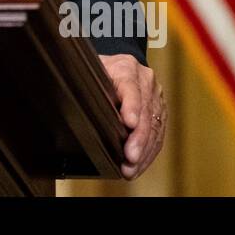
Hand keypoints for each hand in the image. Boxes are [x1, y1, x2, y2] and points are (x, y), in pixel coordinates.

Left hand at [100, 53, 164, 179]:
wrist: (120, 66)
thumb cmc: (101, 71)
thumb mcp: (91, 70)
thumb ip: (88, 83)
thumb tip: (75, 100)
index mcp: (127, 67)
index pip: (131, 88)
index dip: (132, 106)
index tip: (129, 123)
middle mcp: (145, 81)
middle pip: (146, 111)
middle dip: (139, 138)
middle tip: (130, 157)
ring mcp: (155, 97)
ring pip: (155, 126)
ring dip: (144, 151)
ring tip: (131, 168)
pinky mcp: (160, 112)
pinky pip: (158, 134)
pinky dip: (148, 152)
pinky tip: (138, 165)